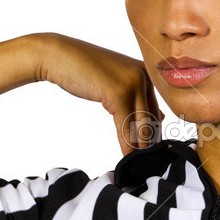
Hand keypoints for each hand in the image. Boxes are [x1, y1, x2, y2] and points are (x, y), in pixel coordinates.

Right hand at [34, 33, 162, 154]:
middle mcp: (144, 76)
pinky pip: (127, 126)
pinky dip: (127, 145)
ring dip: (139, 148)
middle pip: (152, 118)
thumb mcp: (115, 81)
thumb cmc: (83, 69)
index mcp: (145, 71)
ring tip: (137, 163)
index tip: (149, 150)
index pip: (156, 109)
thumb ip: (137, 96)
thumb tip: (160, 119)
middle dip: (148, 143)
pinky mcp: (119, 94)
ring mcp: (133, 84)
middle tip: (145, 162)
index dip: (153, 133)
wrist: (58, 56)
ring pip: (142, 124)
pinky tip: (126, 156)